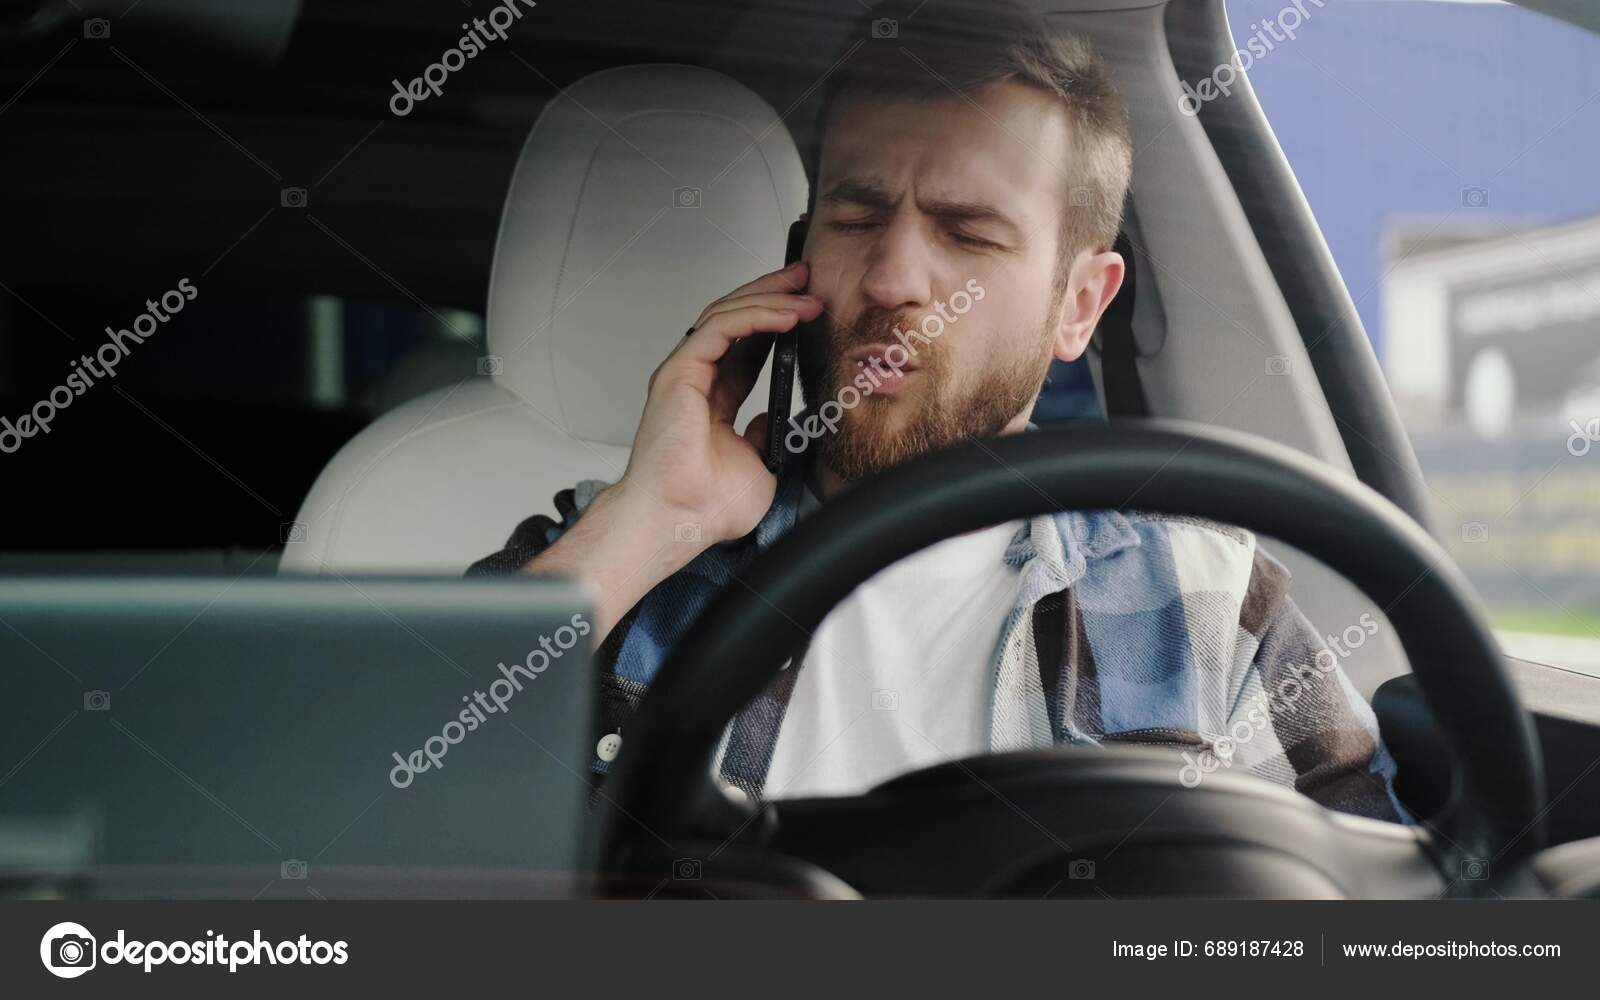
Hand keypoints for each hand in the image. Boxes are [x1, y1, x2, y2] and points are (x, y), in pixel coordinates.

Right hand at [523, 261, 822, 643]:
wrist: (680, 519)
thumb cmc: (704, 506)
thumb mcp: (758, 466)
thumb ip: (764, 437)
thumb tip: (773, 422)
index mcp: (711, 401)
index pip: (746, 348)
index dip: (775, 323)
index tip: (807, 309)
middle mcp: (695, 381)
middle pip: (736, 321)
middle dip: (773, 294)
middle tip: (806, 279)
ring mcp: (685, 374)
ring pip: (728, 315)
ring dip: (769, 298)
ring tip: (805, 291)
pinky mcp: (681, 372)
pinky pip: (721, 328)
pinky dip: (756, 315)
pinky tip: (787, 315)